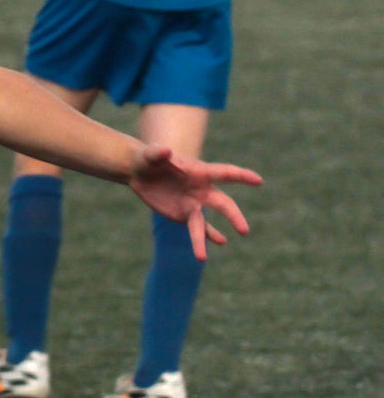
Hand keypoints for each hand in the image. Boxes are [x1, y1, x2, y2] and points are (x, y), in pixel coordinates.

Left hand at [128, 146, 262, 260]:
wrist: (139, 172)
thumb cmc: (147, 158)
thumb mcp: (150, 154)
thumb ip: (158, 153)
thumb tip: (166, 151)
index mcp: (199, 171)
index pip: (224, 173)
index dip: (241, 175)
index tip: (258, 180)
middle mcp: (201, 189)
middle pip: (223, 203)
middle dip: (233, 215)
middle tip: (244, 230)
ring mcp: (193, 204)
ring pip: (206, 222)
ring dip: (213, 235)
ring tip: (223, 244)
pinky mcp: (183, 215)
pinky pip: (199, 229)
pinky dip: (206, 238)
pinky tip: (213, 247)